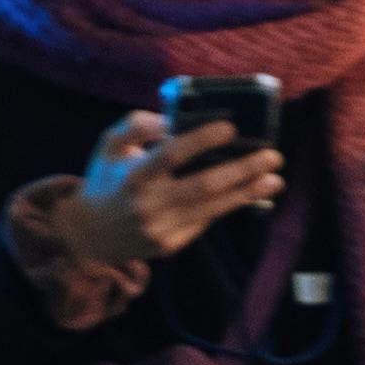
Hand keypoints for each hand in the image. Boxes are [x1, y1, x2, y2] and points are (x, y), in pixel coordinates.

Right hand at [8, 109, 282, 320]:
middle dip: (242, 170)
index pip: (172, 154)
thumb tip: (172, 119)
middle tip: (272, 155)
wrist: (89, 235)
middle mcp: (148, 205)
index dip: (203, 140)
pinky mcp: (171, 245)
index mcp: (133, 175)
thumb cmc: (106, 179)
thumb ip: (137, 125)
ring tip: (275, 177)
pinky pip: (206, 221)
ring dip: (248, 191)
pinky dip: (230, 205)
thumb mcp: (110, 144)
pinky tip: (252, 191)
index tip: (230, 126)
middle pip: (204, 186)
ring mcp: (161, 229)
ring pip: (213, 208)